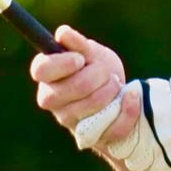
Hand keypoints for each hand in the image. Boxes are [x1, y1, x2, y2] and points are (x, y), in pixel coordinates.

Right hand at [30, 25, 134, 147]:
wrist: (117, 93)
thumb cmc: (98, 68)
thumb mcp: (91, 52)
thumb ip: (78, 43)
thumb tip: (63, 34)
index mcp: (46, 76)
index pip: (41, 70)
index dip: (62, 63)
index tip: (80, 59)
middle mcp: (52, 100)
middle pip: (72, 88)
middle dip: (96, 76)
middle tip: (105, 71)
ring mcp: (69, 121)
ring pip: (92, 106)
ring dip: (111, 90)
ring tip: (115, 83)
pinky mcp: (90, 137)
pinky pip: (111, 126)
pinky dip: (127, 109)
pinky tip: (130, 96)